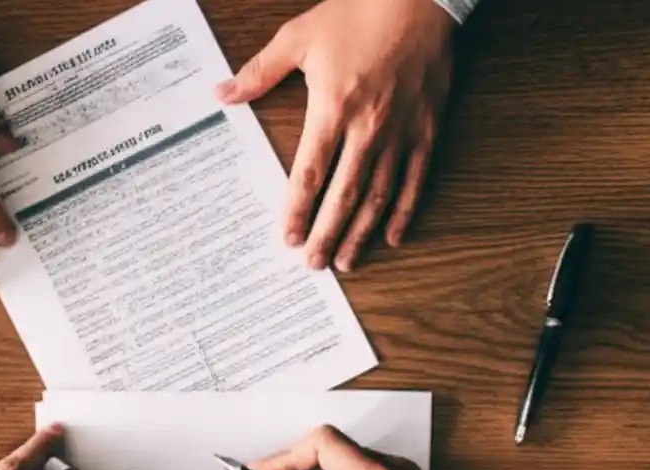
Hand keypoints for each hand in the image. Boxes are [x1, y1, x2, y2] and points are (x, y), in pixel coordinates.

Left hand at [216, 0, 454, 271]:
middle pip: (344, 195)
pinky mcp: (427, 128)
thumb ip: (259, 72)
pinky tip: (392, 236)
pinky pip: (415, 179)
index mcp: (333, 107)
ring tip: (347, 261)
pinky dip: (404, 211)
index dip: (297, 210)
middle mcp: (368, 127)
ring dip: (360, 233)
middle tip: (313, 265)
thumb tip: (222, 94)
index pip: (310, 173)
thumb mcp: (299, 37)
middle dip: (327, 235)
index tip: (287, 238)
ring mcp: (401, 131)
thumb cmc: (358, 13)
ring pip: (379, 195)